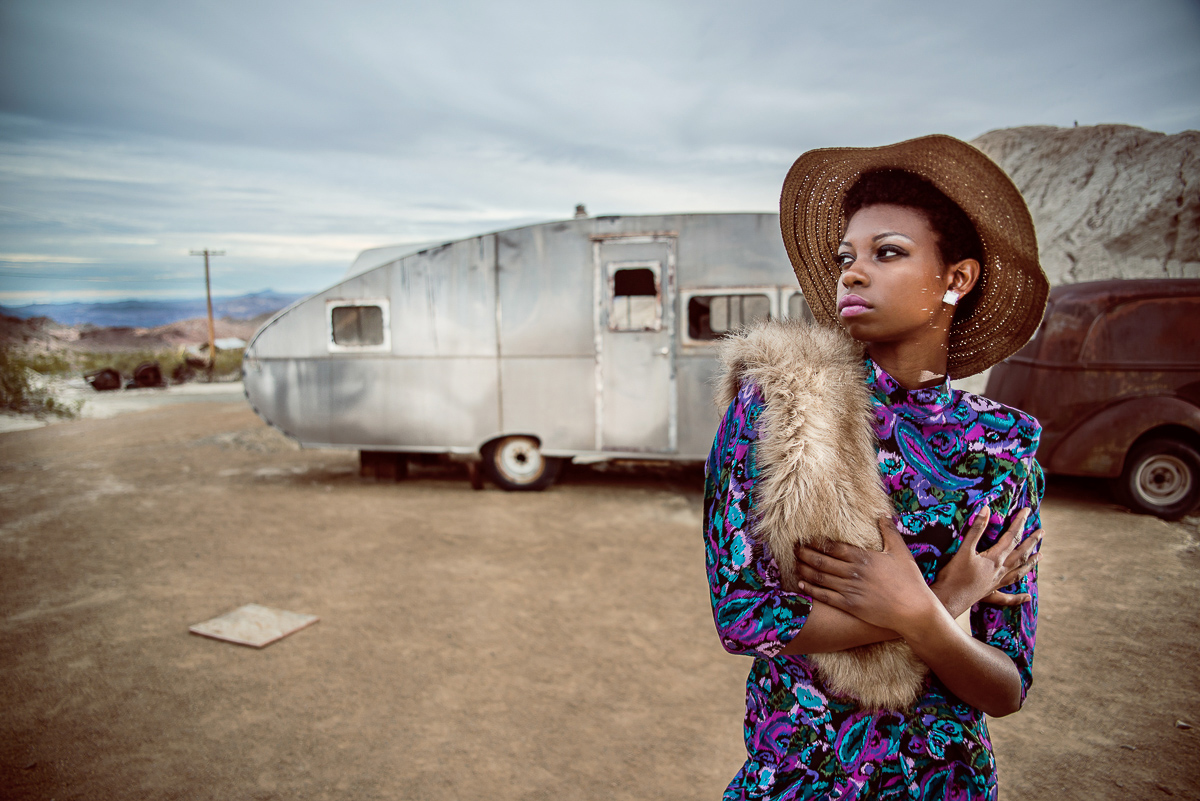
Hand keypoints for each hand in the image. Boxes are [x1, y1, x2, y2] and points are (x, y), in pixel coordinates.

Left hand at [794, 518, 939, 635]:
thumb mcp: (900, 552)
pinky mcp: (850, 605)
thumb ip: (889, 532)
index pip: (833, 547)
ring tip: (794, 563)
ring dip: (805, 570)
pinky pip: (825, 596)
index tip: (805, 538)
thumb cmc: (909, 580)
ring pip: (820, 578)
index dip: (816, 542)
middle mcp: (853, 572)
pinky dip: (811, 590)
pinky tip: (802, 584)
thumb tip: (882, 514)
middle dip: (805, 554)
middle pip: (822, 561)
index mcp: (863, 558)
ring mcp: (850, 590)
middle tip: (793, 548)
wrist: (914, 610)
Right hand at [931, 505, 1042, 618]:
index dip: (1019, 523)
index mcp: (995, 558)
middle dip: (1032, 542)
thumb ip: (976, 530)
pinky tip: (1028, 597)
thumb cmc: (954, 574)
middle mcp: (1000, 570)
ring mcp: (996, 583)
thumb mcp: (964, 549)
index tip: (1027, 511)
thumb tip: (986, 509)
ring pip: (1019, 571)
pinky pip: (1008, 596)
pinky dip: (1019, 597)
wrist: (949, 598)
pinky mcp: (990, 593)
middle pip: (1021, 554)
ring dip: (1030, 563)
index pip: (1011, 537)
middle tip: (1042, 532)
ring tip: (1040, 556)